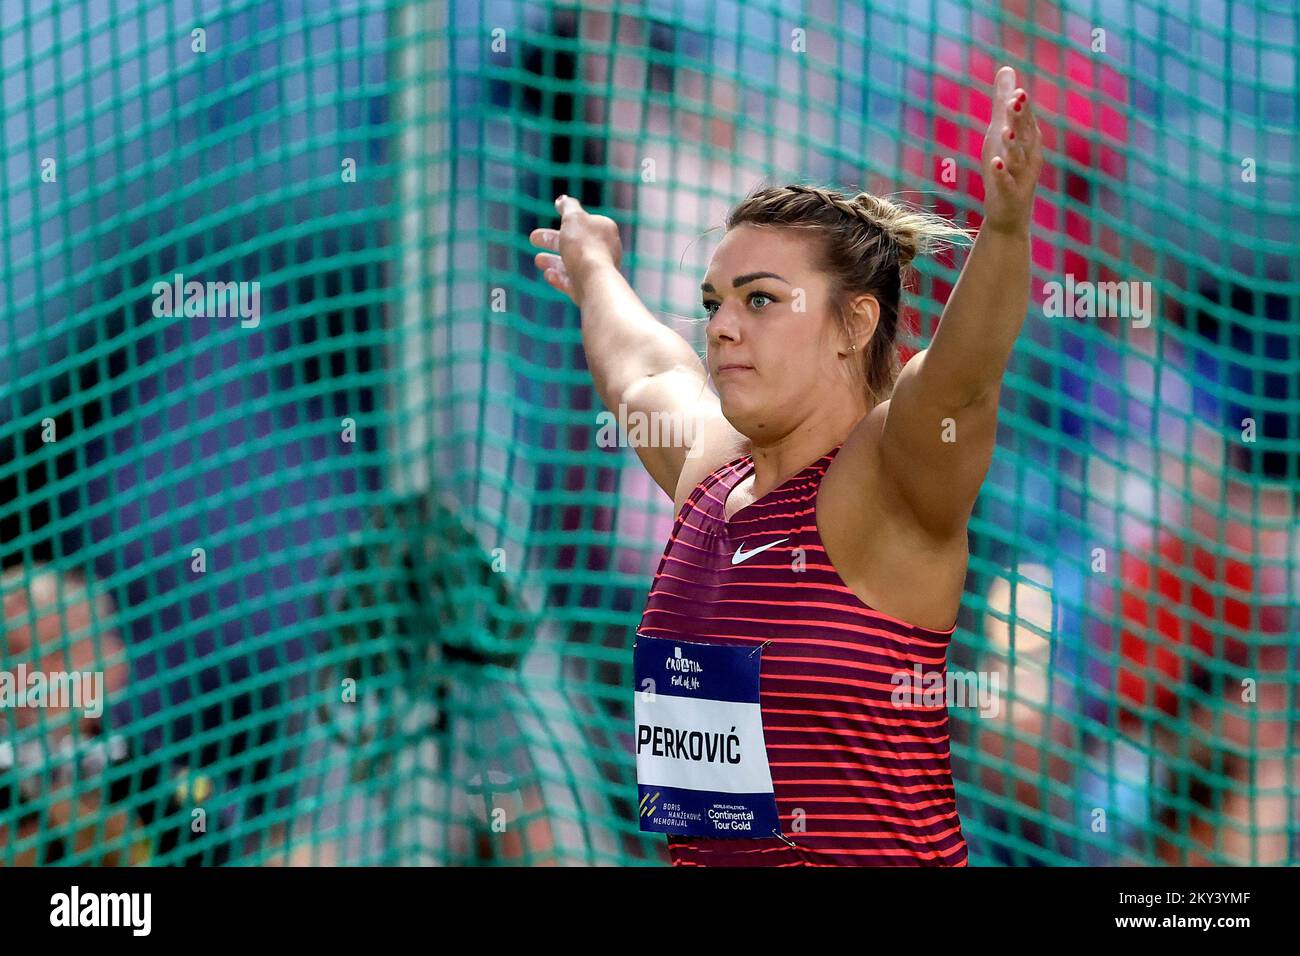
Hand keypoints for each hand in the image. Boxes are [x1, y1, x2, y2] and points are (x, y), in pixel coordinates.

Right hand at [529, 195, 622, 304]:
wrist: (593, 280)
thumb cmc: (584, 246)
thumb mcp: (573, 217)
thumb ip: (567, 206)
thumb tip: (562, 199)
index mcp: (604, 230)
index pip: (584, 222)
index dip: (567, 219)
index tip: (554, 215)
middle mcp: (604, 250)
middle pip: (574, 243)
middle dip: (552, 240)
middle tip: (532, 238)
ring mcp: (597, 271)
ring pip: (572, 264)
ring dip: (553, 260)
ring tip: (537, 260)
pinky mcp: (589, 289)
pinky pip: (572, 282)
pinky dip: (559, 277)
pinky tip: (548, 275)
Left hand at [981, 66, 1042, 233]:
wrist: (1009, 214)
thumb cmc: (1006, 167)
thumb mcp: (1001, 132)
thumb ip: (1002, 102)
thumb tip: (1006, 68)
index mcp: (1028, 140)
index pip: (1026, 120)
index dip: (1022, 107)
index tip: (1017, 91)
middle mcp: (1028, 156)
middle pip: (1025, 135)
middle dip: (1020, 118)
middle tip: (1015, 101)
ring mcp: (1020, 177)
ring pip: (1017, 158)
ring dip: (1012, 144)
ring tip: (1005, 131)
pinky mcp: (1009, 195)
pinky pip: (1006, 183)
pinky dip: (1001, 174)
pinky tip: (995, 163)